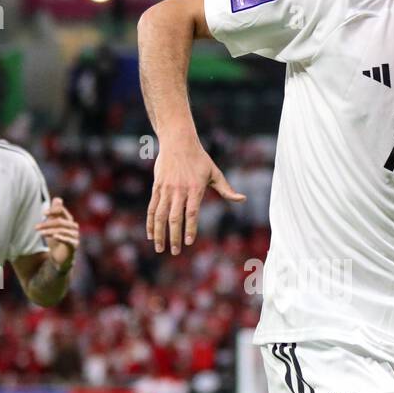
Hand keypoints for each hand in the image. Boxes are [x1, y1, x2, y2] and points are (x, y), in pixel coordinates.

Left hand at [36, 196, 79, 268]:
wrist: (59, 258)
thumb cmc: (55, 241)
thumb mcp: (53, 226)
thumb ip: (55, 212)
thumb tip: (58, 199)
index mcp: (68, 220)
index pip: (61, 210)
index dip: (53, 210)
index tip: (43, 214)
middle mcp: (73, 227)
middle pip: (60, 221)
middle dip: (47, 224)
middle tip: (36, 227)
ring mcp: (75, 236)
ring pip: (62, 230)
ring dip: (49, 231)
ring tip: (40, 234)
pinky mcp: (74, 246)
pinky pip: (69, 240)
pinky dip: (62, 238)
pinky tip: (54, 237)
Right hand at [146, 137, 243, 254]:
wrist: (178, 141)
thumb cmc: (199, 158)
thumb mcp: (215, 172)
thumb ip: (226, 189)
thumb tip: (242, 199)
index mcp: (194, 189)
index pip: (191, 213)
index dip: (190, 228)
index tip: (189, 242)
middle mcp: (179, 190)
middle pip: (174, 218)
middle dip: (174, 237)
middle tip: (174, 252)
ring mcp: (166, 189)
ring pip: (160, 215)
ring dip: (159, 233)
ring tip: (160, 248)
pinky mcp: (157, 187)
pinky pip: (152, 207)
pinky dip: (150, 222)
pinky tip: (151, 234)